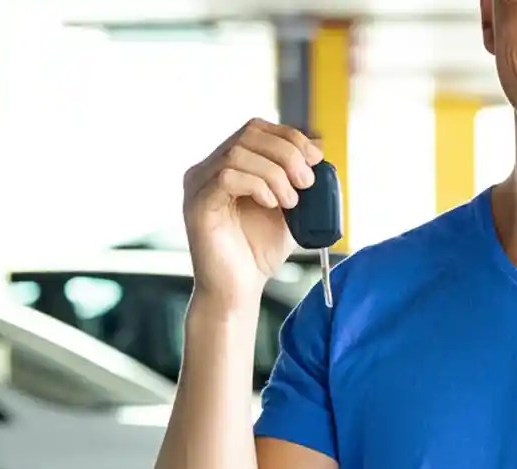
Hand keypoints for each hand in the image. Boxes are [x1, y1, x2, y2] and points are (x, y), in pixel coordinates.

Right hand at [182, 118, 323, 308]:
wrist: (238, 291)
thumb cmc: (259, 252)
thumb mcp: (289, 209)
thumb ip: (298, 179)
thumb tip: (318, 149)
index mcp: (226, 166)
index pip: (255, 128)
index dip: (289, 136)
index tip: (315, 158)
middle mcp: (207, 170)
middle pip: (248, 133)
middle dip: (287, 153)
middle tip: (306, 182)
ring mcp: (198, 185)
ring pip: (238, 153)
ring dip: (275, 173)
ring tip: (290, 202)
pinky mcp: (198, 204)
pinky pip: (226, 176)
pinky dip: (257, 185)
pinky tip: (271, 205)